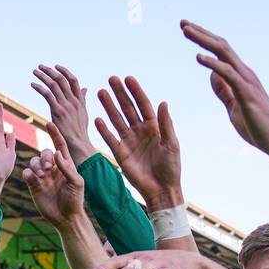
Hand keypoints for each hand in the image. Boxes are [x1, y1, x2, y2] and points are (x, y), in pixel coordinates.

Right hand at [21, 124, 84, 228]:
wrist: (66, 218)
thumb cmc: (75, 200)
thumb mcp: (77, 183)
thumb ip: (67, 167)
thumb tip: (57, 153)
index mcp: (65, 165)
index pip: (59, 146)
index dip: (55, 134)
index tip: (49, 123)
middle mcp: (53, 169)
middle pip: (44, 153)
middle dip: (45, 157)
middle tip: (48, 168)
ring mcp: (43, 177)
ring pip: (34, 161)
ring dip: (36, 165)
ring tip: (41, 175)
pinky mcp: (34, 185)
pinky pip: (26, 173)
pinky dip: (28, 173)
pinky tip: (34, 180)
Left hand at [30, 65, 93, 165]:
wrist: (79, 145)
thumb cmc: (80, 132)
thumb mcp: (84, 114)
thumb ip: (82, 99)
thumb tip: (85, 88)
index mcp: (80, 101)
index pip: (73, 80)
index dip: (64, 71)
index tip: (56, 66)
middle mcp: (74, 101)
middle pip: (62, 79)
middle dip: (50, 71)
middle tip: (40, 66)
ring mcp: (66, 106)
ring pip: (54, 84)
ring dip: (43, 76)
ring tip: (34, 72)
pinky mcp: (58, 111)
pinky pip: (47, 94)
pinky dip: (39, 87)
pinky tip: (32, 85)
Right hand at [96, 76, 182, 207]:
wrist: (161, 190)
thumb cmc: (171, 168)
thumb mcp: (171, 144)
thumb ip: (166, 124)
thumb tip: (163, 102)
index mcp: (154, 128)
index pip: (143, 105)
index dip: (136, 91)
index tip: (128, 78)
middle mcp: (140, 131)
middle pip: (128, 108)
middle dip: (120, 94)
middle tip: (111, 79)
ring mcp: (129, 141)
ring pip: (117, 119)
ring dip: (109, 106)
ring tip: (100, 92)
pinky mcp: (120, 153)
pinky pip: (110, 138)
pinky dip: (104, 129)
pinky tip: (97, 119)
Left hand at [181, 20, 268, 157]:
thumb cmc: (257, 127)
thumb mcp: (233, 107)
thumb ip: (223, 91)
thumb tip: (212, 75)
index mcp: (240, 76)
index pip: (221, 51)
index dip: (204, 39)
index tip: (187, 29)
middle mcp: (245, 73)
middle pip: (221, 46)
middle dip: (201, 33)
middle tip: (182, 22)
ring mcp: (247, 82)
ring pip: (223, 54)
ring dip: (204, 40)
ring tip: (186, 31)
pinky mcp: (247, 93)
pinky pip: (228, 74)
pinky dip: (213, 63)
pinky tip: (198, 57)